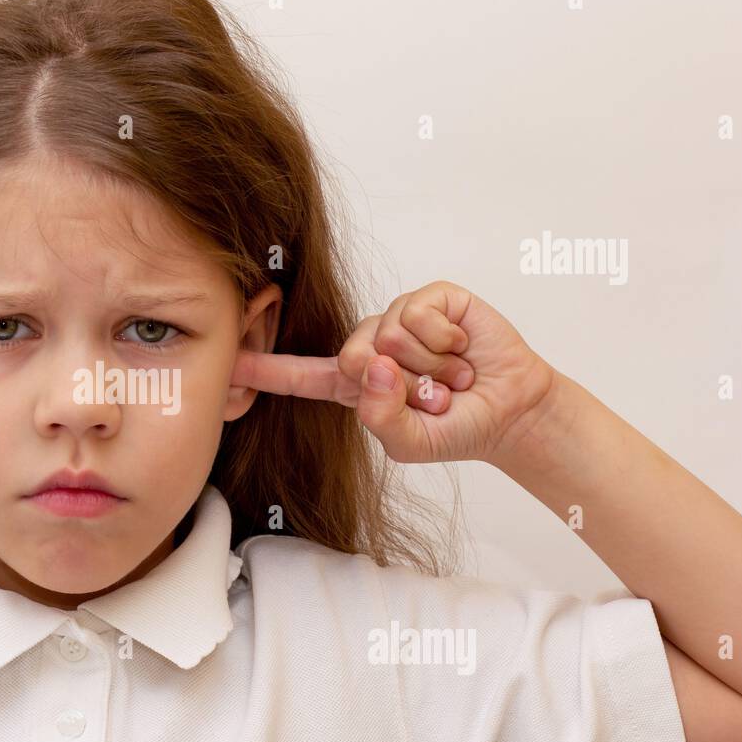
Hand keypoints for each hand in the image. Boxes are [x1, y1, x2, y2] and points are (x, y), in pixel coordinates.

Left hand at [230, 280, 557, 463]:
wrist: (511, 411)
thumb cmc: (457, 427)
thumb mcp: (409, 442)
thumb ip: (380, 418)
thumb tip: (371, 364)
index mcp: (354, 383)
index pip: (302, 376)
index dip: (266, 370)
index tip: (230, 365)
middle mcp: (370, 345)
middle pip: (351, 355)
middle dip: (400, 384)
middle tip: (432, 395)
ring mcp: (400, 318)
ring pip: (388, 336)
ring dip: (430, 368)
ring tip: (450, 375)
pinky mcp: (431, 299)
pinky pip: (419, 315)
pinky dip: (445, 342)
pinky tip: (462, 349)